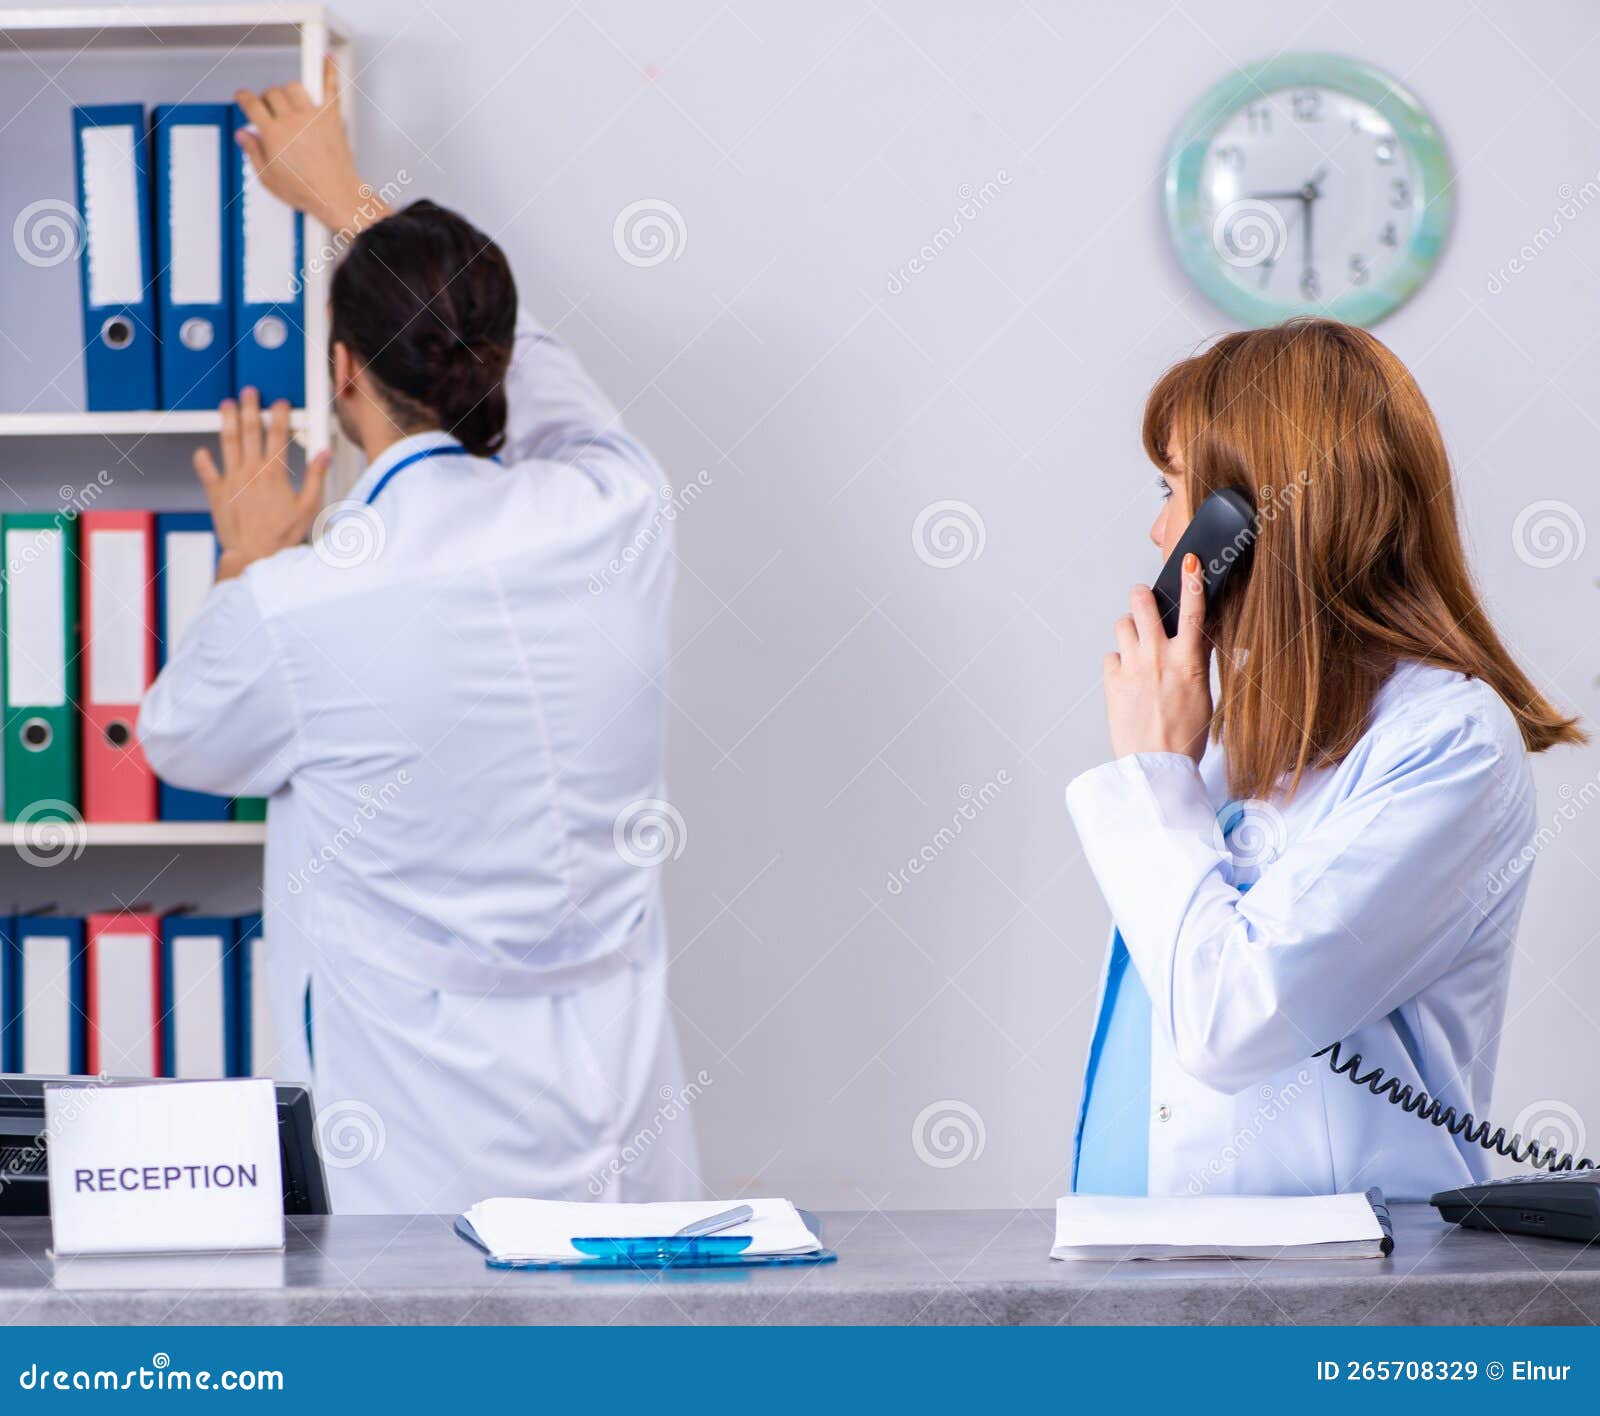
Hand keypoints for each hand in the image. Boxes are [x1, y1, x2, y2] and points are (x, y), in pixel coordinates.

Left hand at [194, 390, 330, 581]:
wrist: (254, 555)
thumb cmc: (282, 535)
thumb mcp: (309, 507)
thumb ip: (316, 477)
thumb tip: (324, 454)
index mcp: (274, 473)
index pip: (278, 435)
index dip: (280, 415)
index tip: (281, 403)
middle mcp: (250, 471)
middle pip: (250, 431)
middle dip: (250, 408)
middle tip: (249, 393)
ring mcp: (231, 480)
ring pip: (228, 443)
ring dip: (227, 421)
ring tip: (226, 405)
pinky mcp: (217, 493)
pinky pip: (206, 471)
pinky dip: (203, 459)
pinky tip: (202, 451)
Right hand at [234, 58, 387, 235]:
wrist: (337, 196)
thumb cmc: (308, 192)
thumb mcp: (268, 178)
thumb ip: (253, 153)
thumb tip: (243, 136)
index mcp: (273, 134)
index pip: (251, 104)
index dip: (244, 98)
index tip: (243, 97)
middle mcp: (292, 121)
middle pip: (272, 93)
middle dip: (268, 99)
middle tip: (270, 109)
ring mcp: (313, 117)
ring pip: (294, 87)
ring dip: (289, 91)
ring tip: (290, 101)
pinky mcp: (332, 119)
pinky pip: (330, 88)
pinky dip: (329, 71)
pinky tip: (329, 59)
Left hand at [1102, 554, 1212, 761]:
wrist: (1156, 765)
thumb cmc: (1184, 737)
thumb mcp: (1203, 695)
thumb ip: (1194, 663)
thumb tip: (1191, 642)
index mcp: (1188, 660)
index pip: (1193, 610)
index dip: (1192, 581)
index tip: (1189, 561)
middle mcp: (1158, 657)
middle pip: (1141, 603)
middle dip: (1141, 595)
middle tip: (1143, 599)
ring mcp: (1132, 667)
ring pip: (1122, 625)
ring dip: (1129, 629)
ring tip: (1136, 645)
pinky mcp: (1111, 681)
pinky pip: (1110, 656)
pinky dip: (1118, 662)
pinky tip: (1127, 677)